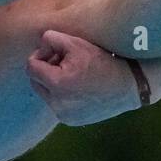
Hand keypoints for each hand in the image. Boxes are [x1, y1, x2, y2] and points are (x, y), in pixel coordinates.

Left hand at [25, 30, 141, 126]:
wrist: (129, 85)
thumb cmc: (103, 60)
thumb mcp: (76, 43)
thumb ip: (51, 39)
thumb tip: (40, 45)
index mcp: (58, 84)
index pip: (30, 67)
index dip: (40, 55)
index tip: (54, 51)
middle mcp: (58, 104)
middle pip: (35, 81)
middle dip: (45, 69)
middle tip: (64, 60)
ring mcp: (64, 115)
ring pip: (45, 94)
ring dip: (53, 82)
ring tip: (74, 73)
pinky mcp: (71, 121)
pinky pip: (57, 104)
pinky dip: (63, 94)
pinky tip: (80, 87)